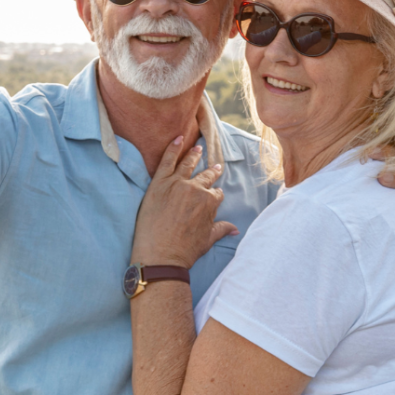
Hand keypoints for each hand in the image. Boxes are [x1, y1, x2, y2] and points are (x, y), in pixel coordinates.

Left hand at [132, 137, 237, 268]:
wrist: (160, 256)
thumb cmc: (184, 251)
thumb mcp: (208, 239)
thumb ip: (222, 229)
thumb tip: (235, 229)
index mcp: (210, 202)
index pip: (216, 193)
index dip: (215, 195)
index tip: (213, 195)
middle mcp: (196, 189)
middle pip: (205, 176)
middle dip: (211, 172)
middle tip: (214, 167)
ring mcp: (177, 184)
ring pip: (188, 164)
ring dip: (194, 155)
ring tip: (197, 148)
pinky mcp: (159, 183)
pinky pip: (167, 160)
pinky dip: (173, 148)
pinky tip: (178, 139)